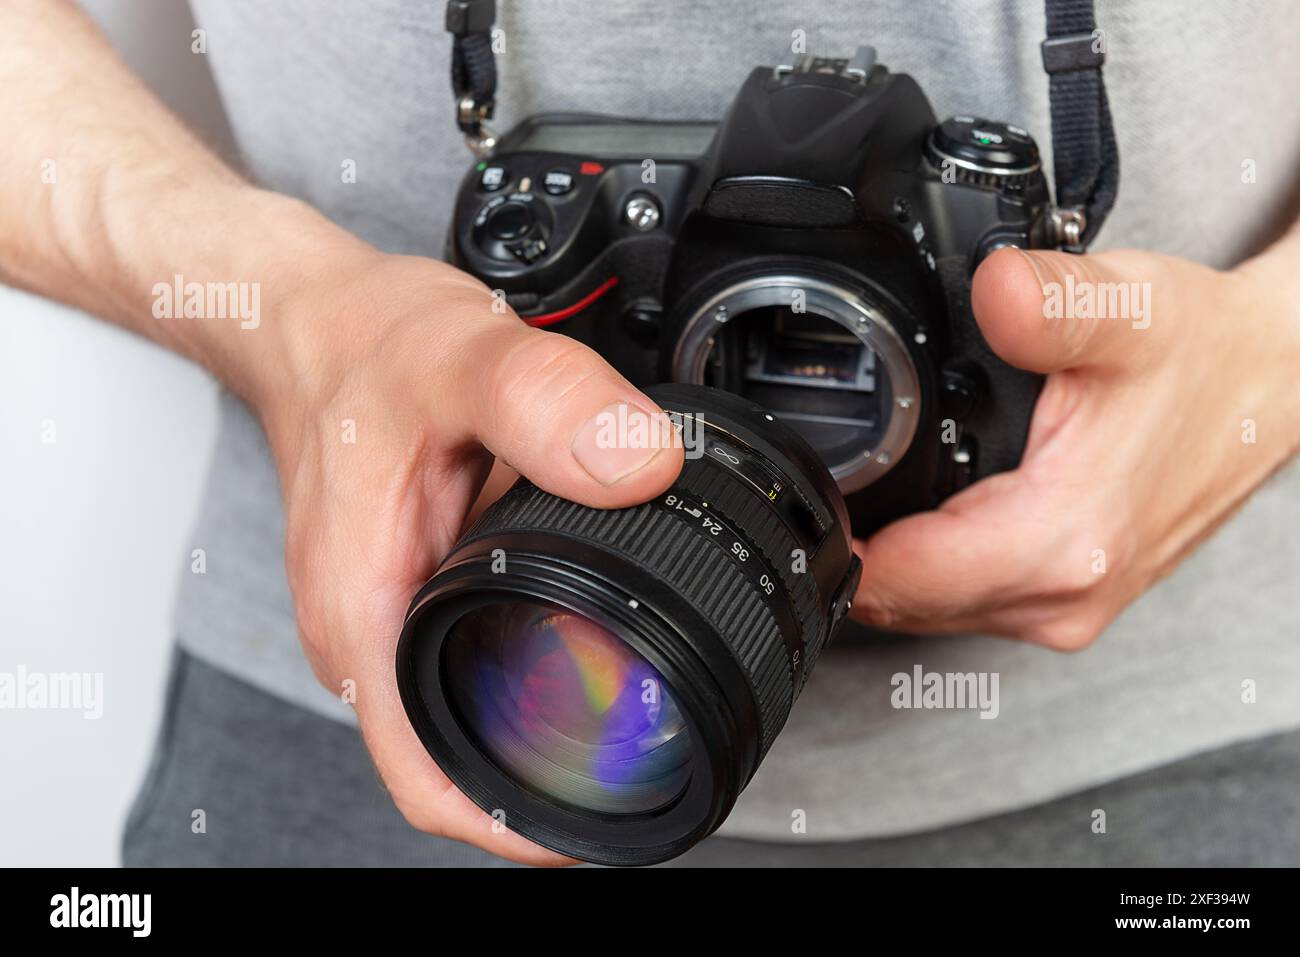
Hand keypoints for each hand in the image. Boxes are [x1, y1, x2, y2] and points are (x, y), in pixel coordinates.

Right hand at [259, 250, 683, 863]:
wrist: (310, 314)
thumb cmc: (357, 342)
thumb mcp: (458, 357)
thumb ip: (546, 402)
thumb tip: (638, 465)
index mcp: (365, 610)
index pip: (425, 777)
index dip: (508, 825)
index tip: (593, 827)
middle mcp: (370, 626)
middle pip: (456, 755)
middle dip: (546, 775)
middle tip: (643, 755)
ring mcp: (388, 606)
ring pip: (464, 698)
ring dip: (537, 713)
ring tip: (626, 699)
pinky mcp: (410, 576)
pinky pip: (470, 639)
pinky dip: (529, 645)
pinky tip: (586, 621)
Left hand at [850, 244, 1299, 648]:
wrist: (1270, 384)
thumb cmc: (1204, 354)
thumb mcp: (1128, 309)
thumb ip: (1051, 301)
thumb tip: (995, 289)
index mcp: (1060, 542)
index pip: (894, 580)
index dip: (832, 538)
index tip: (807, 487)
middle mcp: (1061, 597)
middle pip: (899, 600)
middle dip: (851, 547)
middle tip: (830, 472)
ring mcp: (1067, 608)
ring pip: (928, 606)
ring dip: (890, 559)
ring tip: (873, 486)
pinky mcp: (1071, 602)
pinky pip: (966, 599)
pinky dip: (933, 563)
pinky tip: (931, 509)